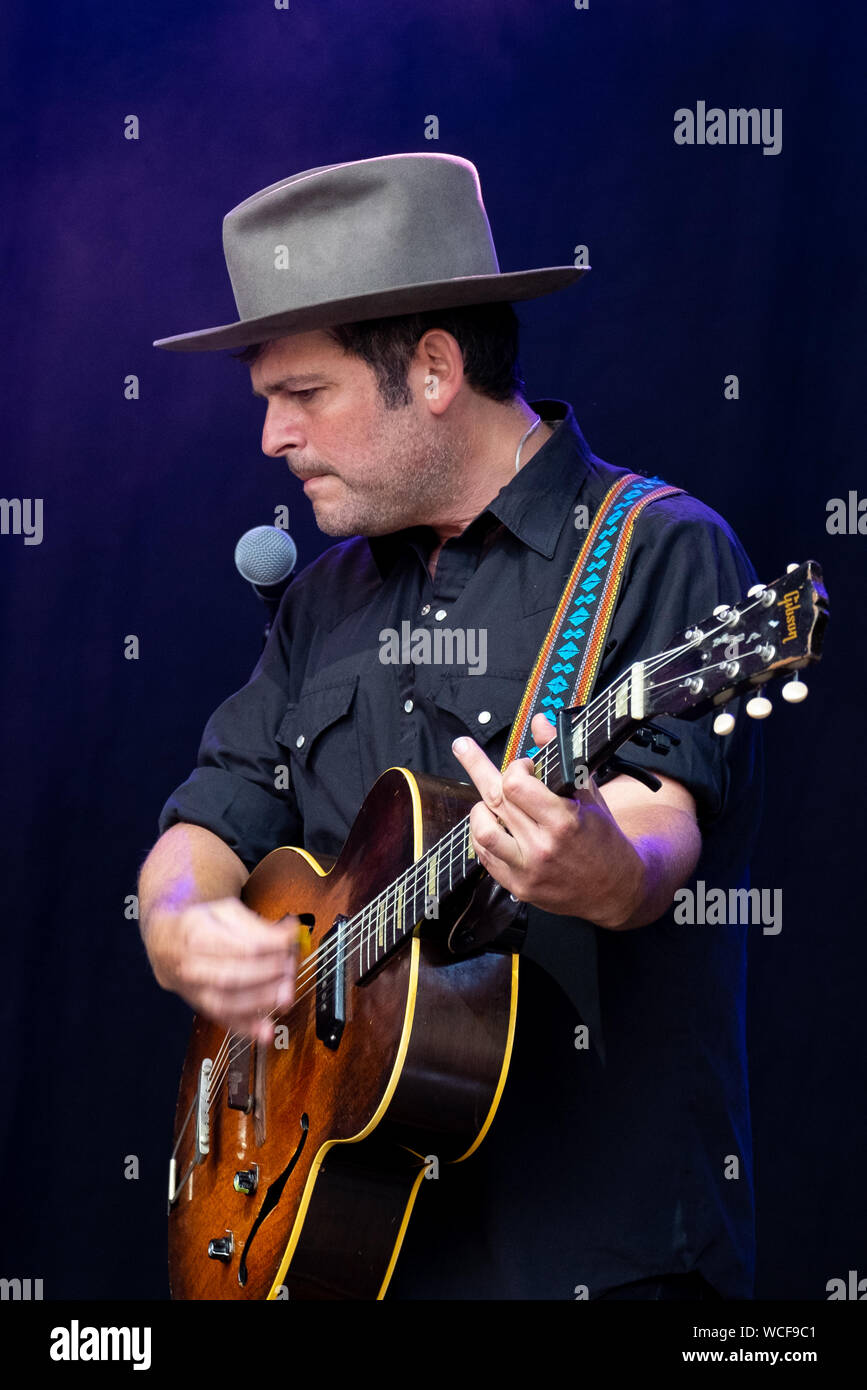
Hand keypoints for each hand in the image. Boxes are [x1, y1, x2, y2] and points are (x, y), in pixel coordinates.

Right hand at [145, 897, 300, 1041]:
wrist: (166, 944)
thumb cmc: (200, 925)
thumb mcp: (225, 911)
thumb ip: (257, 924)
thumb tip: (288, 931)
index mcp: (197, 934)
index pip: (240, 946)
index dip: (271, 948)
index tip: (290, 944)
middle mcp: (191, 965)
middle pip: (234, 975)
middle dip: (268, 975)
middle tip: (289, 968)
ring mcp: (194, 989)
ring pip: (228, 1001)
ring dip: (262, 1000)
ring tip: (285, 994)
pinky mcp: (201, 1006)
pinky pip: (223, 1021)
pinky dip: (246, 1028)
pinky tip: (265, 1031)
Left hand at [451, 712, 645, 926]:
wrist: (616, 889)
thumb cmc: (604, 839)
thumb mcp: (589, 795)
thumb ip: (562, 756)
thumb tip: (540, 722)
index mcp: (564, 820)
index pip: (517, 784)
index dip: (516, 767)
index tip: (525, 765)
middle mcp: (543, 846)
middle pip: (496, 799)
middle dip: (477, 767)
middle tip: (463, 747)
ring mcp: (528, 870)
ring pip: (483, 830)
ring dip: (480, 810)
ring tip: (487, 801)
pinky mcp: (519, 887)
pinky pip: (485, 857)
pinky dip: (482, 836)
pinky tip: (491, 826)